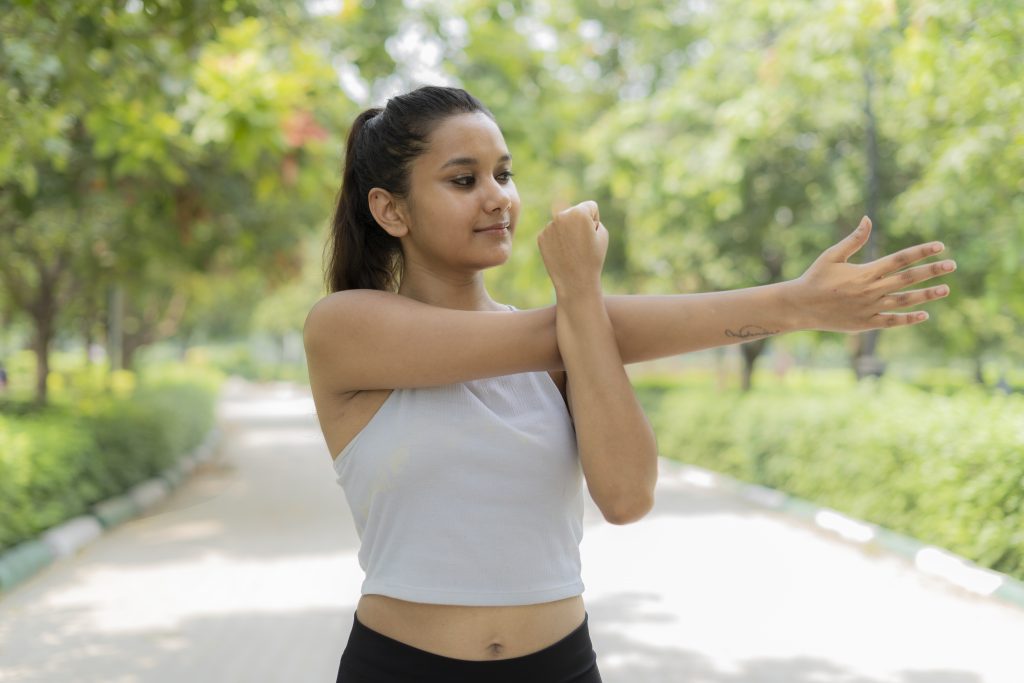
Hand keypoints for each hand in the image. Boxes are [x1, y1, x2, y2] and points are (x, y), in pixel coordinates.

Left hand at [537, 200, 608, 297]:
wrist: (575, 281)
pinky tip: (562, 253)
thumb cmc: (593, 258)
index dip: (595, 221)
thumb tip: (572, 212)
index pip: (590, 206)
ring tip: (572, 250)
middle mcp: (561, 215)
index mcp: (578, 212)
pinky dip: (558, 240)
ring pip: (563, 223)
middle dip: (579, 224)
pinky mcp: (541, 237)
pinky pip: (553, 232)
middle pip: (575, 212)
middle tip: (582, 244)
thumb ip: (590, 216)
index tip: (592, 236)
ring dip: (568, 232)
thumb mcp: (602, 233)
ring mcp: (549, 226)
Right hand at [788, 216, 955, 331]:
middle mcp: (870, 290)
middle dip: (932, 271)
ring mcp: (869, 308)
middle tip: (952, 265)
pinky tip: (924, 314)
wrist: (800, 306)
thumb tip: (868, 219)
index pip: (900, 259)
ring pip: (904, 301)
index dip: (921, 252)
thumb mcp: (831, 255)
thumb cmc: (815, 278)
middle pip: (908, 279)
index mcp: (864, 271)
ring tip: (946, 289)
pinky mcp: (865, 324)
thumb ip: (854, 239)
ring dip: (927, 295)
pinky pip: (892, 321)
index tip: (940, 246)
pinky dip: (908, 318)